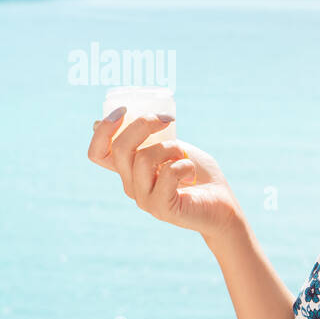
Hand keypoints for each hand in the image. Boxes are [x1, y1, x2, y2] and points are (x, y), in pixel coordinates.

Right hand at [87, 111, 243, 236]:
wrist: (222, 203)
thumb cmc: (196, 172)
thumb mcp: (168, 146)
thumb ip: (143, 138)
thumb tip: (97, 122)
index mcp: (128, 170)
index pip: (97, 153)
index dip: (103, 131)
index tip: (124, 110)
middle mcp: (131, 185)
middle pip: (120, 149)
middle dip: (143, 125)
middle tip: (167, 119)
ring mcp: (144, 199)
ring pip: (144, 159)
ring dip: (170, 148)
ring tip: (183, 156)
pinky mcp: (162, 208)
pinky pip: (167, 174)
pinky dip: (184, 166)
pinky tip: (191, 174)